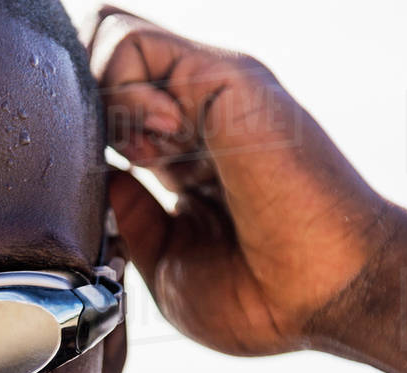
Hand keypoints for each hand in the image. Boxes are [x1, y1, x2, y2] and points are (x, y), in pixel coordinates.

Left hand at [86, 6, 401, 355]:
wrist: (326, 299)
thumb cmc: (262, 300)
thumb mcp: (166, 264)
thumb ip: (130, 216)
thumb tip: (99, 175)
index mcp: (185, 154)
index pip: (108, 108)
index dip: (80, 139)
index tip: (102, 195)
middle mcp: (197, 112)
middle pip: (103, 62)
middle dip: (81, 107)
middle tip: (115, 166)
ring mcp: (209, 89)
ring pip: (109, 38)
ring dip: (102, 100)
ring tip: (143, 157)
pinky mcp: (223, 77)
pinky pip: (130, 44)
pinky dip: (118, 90)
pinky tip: (153, 146)